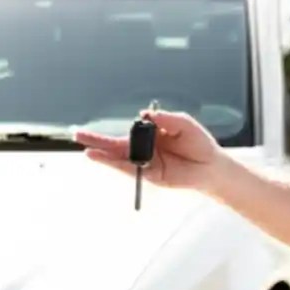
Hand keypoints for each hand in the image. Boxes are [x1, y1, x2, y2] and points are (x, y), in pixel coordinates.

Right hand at [73, 110, 228, 191]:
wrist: (212, 166)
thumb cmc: (199, 143)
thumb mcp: (183, 124)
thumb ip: (165, 118)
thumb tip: (144, 114)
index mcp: (152, 134)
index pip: (133, 130)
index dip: (132, 126)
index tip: (142, 119)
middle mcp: (145, 149)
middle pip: (117, 144)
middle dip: (97, 140)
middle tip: (77, 135)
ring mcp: (145, 162)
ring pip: (119, 157)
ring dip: (102, 154)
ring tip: (86, 150)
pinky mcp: (149, 175)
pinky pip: (129, 169)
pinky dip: (115, 164)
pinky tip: (102, 158)